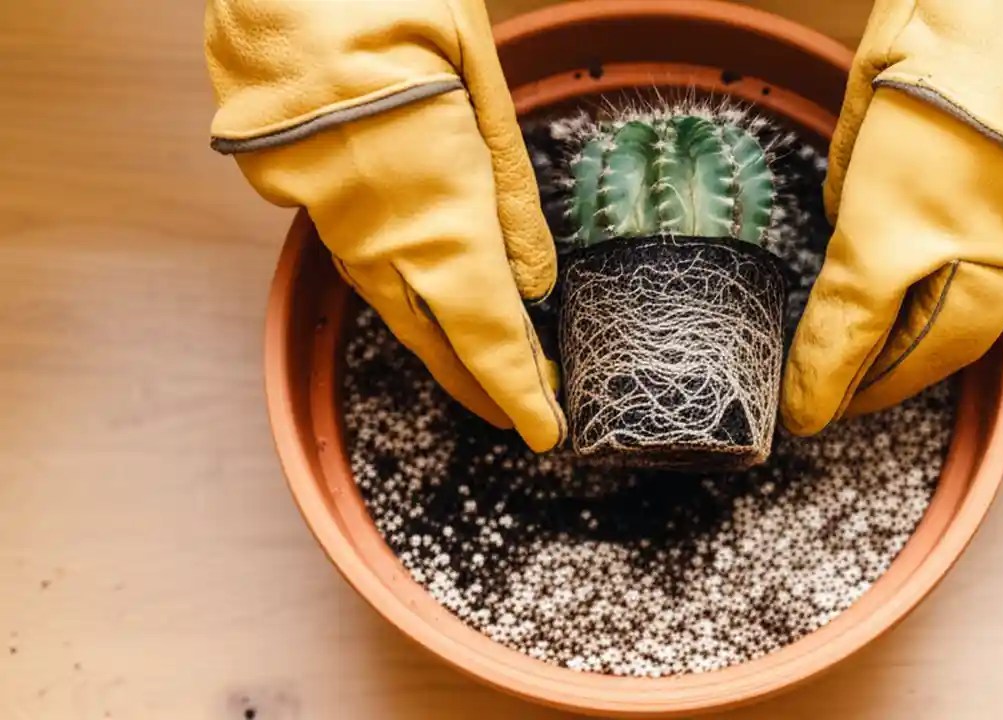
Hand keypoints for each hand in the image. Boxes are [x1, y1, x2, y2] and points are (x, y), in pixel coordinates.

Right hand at [206, 0, 564, 450]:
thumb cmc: (393, 13)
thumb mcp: (480, 92)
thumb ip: (509, 194)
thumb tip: (534, 280)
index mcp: (440, 210)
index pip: (490, 330)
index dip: (519, 390)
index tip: (545, 434)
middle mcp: (384, 235)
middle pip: (441, 339)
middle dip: (485, 386)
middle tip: (523, 416)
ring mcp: (337, 222)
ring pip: (397, 312)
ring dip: (444, 351)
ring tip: (484, 375)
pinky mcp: (305, 202)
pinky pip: (365, 273)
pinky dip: (404, 303)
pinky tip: (426, 306)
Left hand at [782, 0, 1002, 434]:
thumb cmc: (957, 17)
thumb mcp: (870, 92)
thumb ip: (855, 173)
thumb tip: (854, 212)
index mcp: (898, 227)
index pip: (847, 334)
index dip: (819, 382)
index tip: (801, 412)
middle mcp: (976, 252)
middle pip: (924, 354)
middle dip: (882, 385)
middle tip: (847, 399)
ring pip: (986, 323)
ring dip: (937, 344)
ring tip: (900, 356)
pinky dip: (992, 290)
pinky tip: (967, 286)